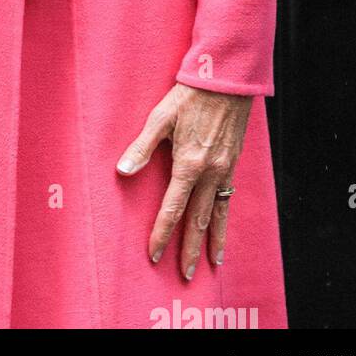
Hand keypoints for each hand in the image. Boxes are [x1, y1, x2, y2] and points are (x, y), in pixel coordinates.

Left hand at [116, 83, 251, 280]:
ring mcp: (224, 170)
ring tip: (209, 266)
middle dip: (188, 248)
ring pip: (216, 215)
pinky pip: (228, 200)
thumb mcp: (160, 117)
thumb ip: (142, 147)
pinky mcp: (232, 165)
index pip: (172, 208)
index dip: (162, 233)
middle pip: (196, 220)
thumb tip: (123, 170)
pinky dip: (225, 221)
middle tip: (182, 275)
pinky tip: (221, 233)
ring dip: (211, 242)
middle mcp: (209, 173)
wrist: (224, 81)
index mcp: (188, 164)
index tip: (154, 253)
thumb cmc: (188, 96)